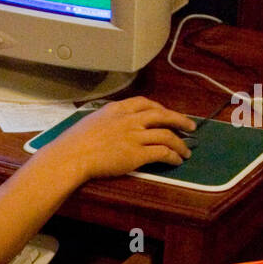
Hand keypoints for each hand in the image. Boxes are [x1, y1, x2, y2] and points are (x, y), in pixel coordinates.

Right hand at [47, 97, 195, 180]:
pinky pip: (162, 152)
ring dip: (180, 143)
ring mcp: (135, 136)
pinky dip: (173, 156)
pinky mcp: (137, 154)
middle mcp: (129, 119)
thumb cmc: (74, 142)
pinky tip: (177, 160)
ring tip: (186, 151)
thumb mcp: (91, 121)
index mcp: (117, 109)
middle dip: (179, 120)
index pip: (145, 103)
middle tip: (191, 126)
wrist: (72, 156)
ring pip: (167, 135)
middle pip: (162, 115)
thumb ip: (106, 120)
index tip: (166, 113)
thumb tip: (112, 126)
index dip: (160, 108)